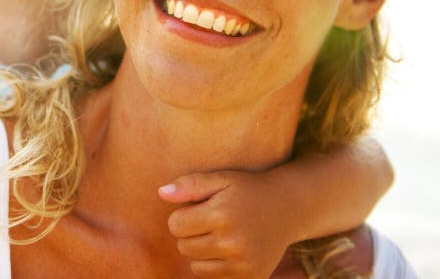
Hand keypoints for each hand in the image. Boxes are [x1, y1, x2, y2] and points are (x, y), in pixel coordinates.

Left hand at [159, 170, 290, 278]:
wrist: (287, 208)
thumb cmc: (246, 190)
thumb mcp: (220, 179)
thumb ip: (189, 185)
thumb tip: (161, 193)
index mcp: (221, 215)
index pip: (175, 225)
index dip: (183, 214)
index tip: (200, 207)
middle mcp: (232, 243)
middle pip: (183, 246)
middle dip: (191, 233)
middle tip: (212, 220)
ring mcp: (242, 264)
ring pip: (195, 266)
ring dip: (200, 251)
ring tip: (220, 234)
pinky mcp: (250, 277)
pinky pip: (212, 277)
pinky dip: (214, 265)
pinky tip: (230, 248)